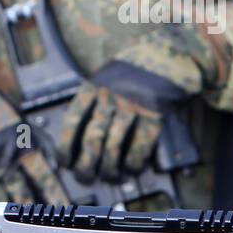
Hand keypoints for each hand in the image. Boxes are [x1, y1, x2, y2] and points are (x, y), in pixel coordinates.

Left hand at [58, 51, 200, 181]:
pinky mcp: (154, 114)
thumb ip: (90, 104)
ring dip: (109, 168)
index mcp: (92, 88)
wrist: (167, 55)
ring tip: (109, 177)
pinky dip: (134, 162)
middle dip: (86, 164)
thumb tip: (76, 140)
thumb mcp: (103, 79)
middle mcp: (110, 97)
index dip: (66, 146)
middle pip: (92, 138)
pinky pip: (140, 144)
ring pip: (114, 145)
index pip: (72, 121)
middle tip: (85, 176)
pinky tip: (132, 169)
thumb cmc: (130, 72)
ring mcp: (133, 106)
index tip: (65, 162)